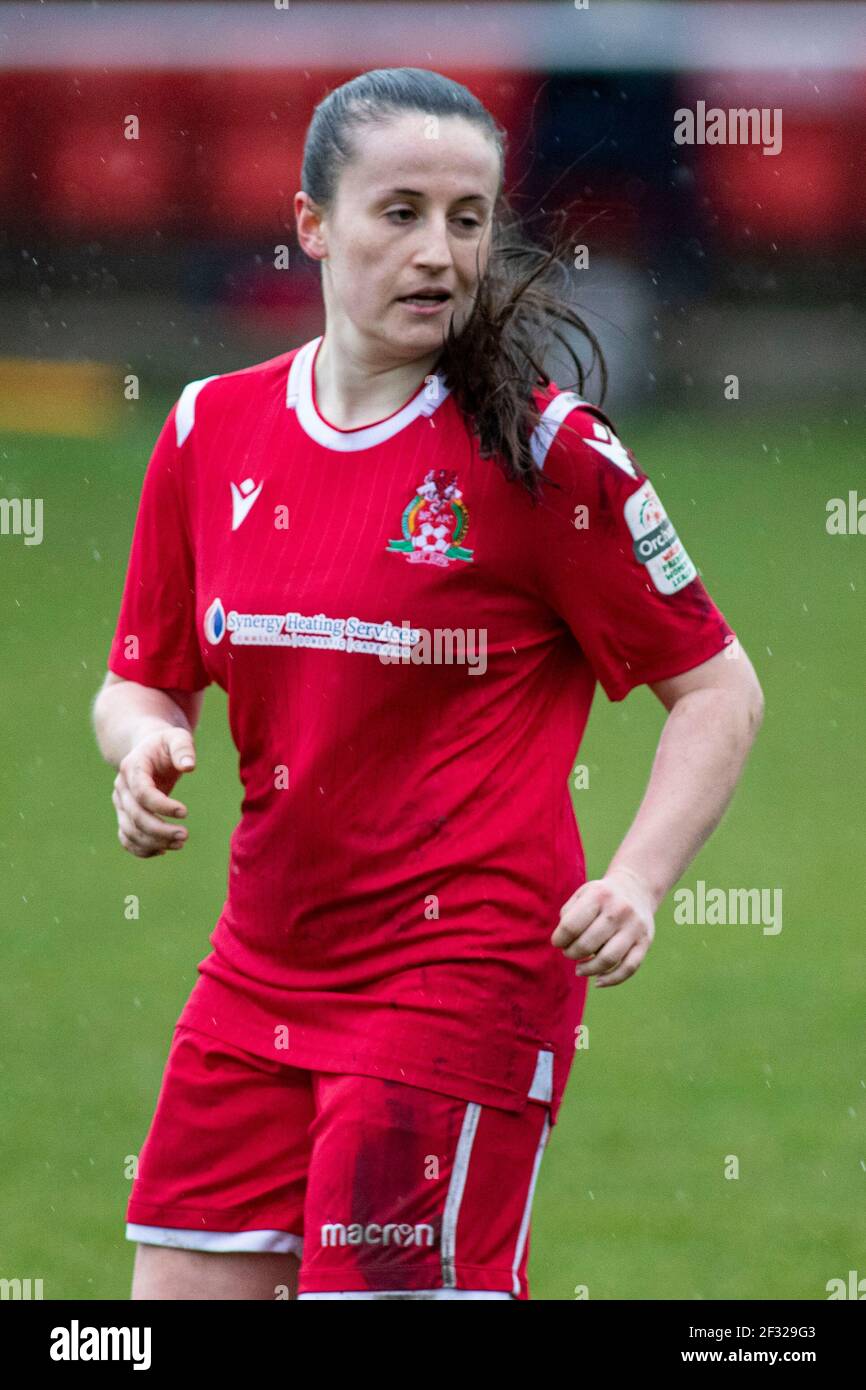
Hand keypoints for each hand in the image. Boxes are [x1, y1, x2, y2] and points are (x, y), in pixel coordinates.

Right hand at [112, 728, 196, 857]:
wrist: (146, 749)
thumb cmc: (164, 744)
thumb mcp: (176, 738)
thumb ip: (183, 748)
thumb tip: (189, 766)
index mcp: (132, 767)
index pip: (142, 793)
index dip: (162, 806)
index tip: (185, 812)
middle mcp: (122, 787)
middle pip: (135, 816)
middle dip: (160, 830)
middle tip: (185, 835)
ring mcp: (120, 803)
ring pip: (129, 830)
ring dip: (153, 843)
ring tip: (180, 843)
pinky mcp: (124, 815)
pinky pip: (126, 838)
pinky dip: (141, 849)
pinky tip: (163, 851)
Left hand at [550, 866, 655, 986]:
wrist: (636, 889)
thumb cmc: (601, 896)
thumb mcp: (582, 894)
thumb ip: (568, 915)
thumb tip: (563, 942)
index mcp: (599, 895)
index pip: (571, 926)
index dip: (559, 939)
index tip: (558, 942)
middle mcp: (620, 910)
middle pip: (587, 944)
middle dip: (572, 954)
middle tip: (568, 953)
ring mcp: (635, 927)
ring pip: (608, 959)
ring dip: (588, 969)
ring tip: (579, 969)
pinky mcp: (646, 942)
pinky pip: (629, 968)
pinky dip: (612, 979)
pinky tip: (598, 981)